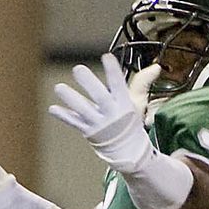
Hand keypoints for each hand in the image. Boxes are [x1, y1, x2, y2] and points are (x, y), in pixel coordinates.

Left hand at [49, 52, 151, 173]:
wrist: (128, 152)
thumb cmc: (130, 123)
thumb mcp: (138, 102)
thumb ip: (142, 82)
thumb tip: (156, 66)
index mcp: (124, 105)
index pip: (120, 85)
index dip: (113, 71)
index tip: (106, 56)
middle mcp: (111, 114)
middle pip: (100, 97)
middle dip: (89, 83)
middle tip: (78, 68)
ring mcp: (99, 124)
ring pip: (83, 110)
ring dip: (71, 99)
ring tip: (59, 87)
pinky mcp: (88, 132)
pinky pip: (74, 123)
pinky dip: (64, 116)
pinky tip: (53, 108)